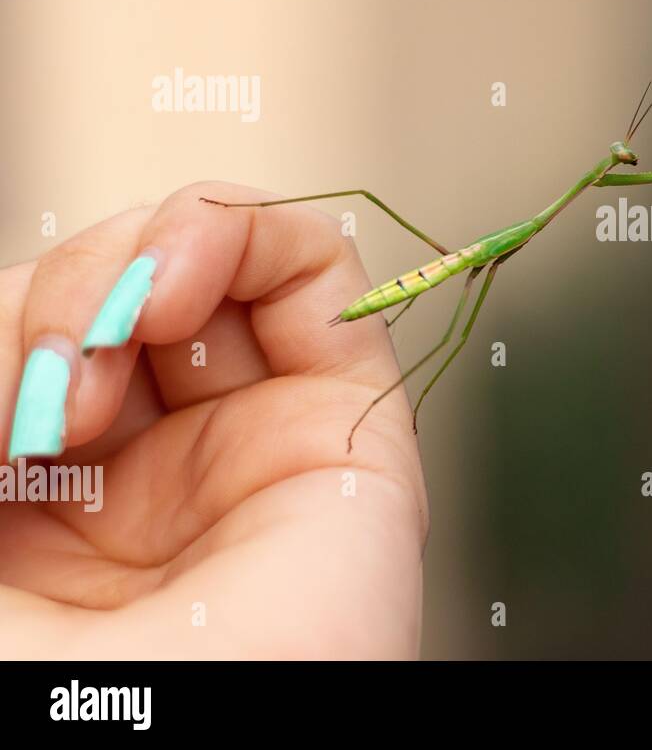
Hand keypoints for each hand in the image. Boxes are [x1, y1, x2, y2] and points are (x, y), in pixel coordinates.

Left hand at [0, 182, 426, 657]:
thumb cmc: (40, 688)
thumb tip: (30, 324)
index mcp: (34, 493)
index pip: (35, 326)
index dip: (16, 314)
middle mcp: (145, 465)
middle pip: (126, 282)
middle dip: (81, 284)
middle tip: (52, 370)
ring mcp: (247, 441)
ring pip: (220, 259)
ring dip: (158, 248)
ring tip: (131, 321)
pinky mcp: (345, 429)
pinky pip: (323, 275)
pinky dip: (252, 235)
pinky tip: (191, 287)